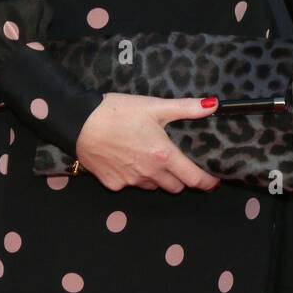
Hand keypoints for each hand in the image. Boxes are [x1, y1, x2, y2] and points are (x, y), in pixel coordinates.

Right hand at [74, 94, 220, 192]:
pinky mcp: (113, 184)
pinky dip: (134, 176)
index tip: (213, 180)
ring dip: (157, 178)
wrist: (79, 122)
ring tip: (151, 158)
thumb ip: (186, 108)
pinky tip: (126, 159)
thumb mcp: (154, 106)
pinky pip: (130, 185)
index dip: (207, 182)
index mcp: (164, 156)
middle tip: (177, 162)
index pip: (194, 179)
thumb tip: (214, 105)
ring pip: (153, 187)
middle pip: (175, 187)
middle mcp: (150, 173)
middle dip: (180, 178)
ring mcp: (130, 181)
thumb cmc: (119, 112)